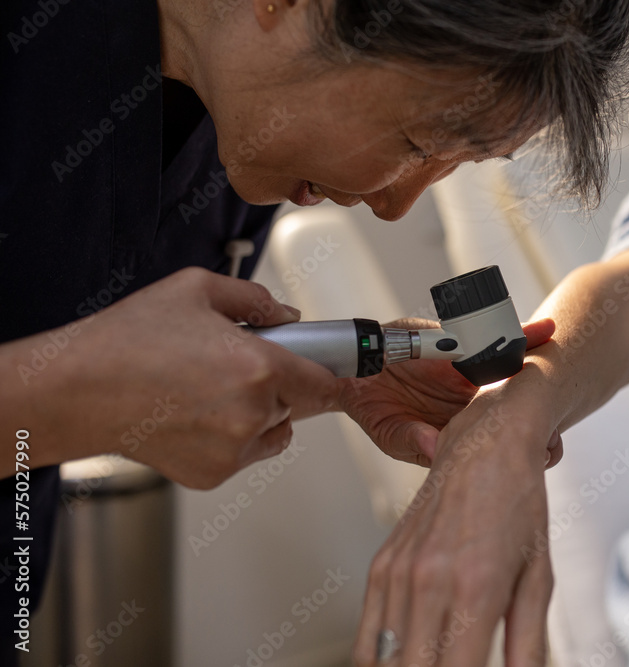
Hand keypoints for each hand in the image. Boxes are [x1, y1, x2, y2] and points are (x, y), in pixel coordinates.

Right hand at [10, 267, 339, 487]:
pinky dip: (233, 437)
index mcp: (259, 368)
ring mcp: (234, 450)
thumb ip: (257, 300)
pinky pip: (245, 452)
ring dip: (260, 413)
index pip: (326, 382)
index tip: (339, 372)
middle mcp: (253, 415)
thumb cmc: (129, 340)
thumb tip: (290, 317)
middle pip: (299, 404)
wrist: (77, 390)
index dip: (333, 374)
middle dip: (282, 385)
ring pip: (275, 430)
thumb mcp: (197, 291)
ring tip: (210, 390)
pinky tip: (195, 414)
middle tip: (240, 367)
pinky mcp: (213, 474)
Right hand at [337, 317, 558, 466]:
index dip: (526, 440)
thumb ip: (411, 441)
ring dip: (538, 362)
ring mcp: (469, 372)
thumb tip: (434, 449)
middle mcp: (472, 401)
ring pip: (510, 369)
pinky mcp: (460, 343)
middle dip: (543, 406)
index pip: (499, 436)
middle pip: (515, 404)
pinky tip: (544, 329)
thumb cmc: (375, 408)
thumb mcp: (390, 432)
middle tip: (566, 407)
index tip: (549, 444)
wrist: (353, 373)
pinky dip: (519, 333)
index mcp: (461, 428)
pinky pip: (491, 337)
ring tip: (563, 360)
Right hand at [353, 387, 554, 666]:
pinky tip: (408, 660)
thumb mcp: (538, 579)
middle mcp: (430, 582)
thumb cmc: (519, 507)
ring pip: (384, 662)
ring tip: (436, 665)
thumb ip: (528, 646)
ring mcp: (399, 573)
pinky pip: (367, 638)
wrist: (486, 446)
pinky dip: (381, 661)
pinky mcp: (381, 565)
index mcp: (475, 590)